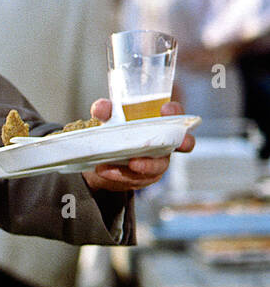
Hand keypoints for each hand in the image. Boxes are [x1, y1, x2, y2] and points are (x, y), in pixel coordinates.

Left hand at [81, 99, 195, 191]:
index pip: (176, 115)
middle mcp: (165, 144)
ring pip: (157, 165)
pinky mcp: (142, 178)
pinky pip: (135, 178)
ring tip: (130, 163)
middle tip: (172, 143)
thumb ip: (105, 111)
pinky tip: (106, 170)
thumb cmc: (116, 135)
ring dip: (144, 164)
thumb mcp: (108, 120)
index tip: (166, 109)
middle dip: (182, 143)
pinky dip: (120, 174)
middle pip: (183, 143)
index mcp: (161, 125)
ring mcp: (156, 163)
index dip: (175, 112)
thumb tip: (101, 107)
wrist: (102, 161)